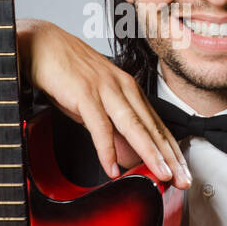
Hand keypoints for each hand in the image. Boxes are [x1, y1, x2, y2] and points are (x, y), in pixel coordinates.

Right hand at [16, 19, 191, 188]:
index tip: (183, 172)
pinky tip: (112, 169)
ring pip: (134, 126)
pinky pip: (100, 127)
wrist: (43, 46)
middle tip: (183, 180)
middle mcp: (123, 88)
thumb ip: (112, 129)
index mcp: (129, 89)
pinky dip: (107, 150)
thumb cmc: (67, 73)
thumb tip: (125, 156)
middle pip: (152, 128)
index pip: (157, 126)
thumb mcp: (95, 105)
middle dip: (171, 157)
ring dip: (150, 153)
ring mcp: (106, 90)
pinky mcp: (85, 94)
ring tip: (162, 175)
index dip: (172, 152)